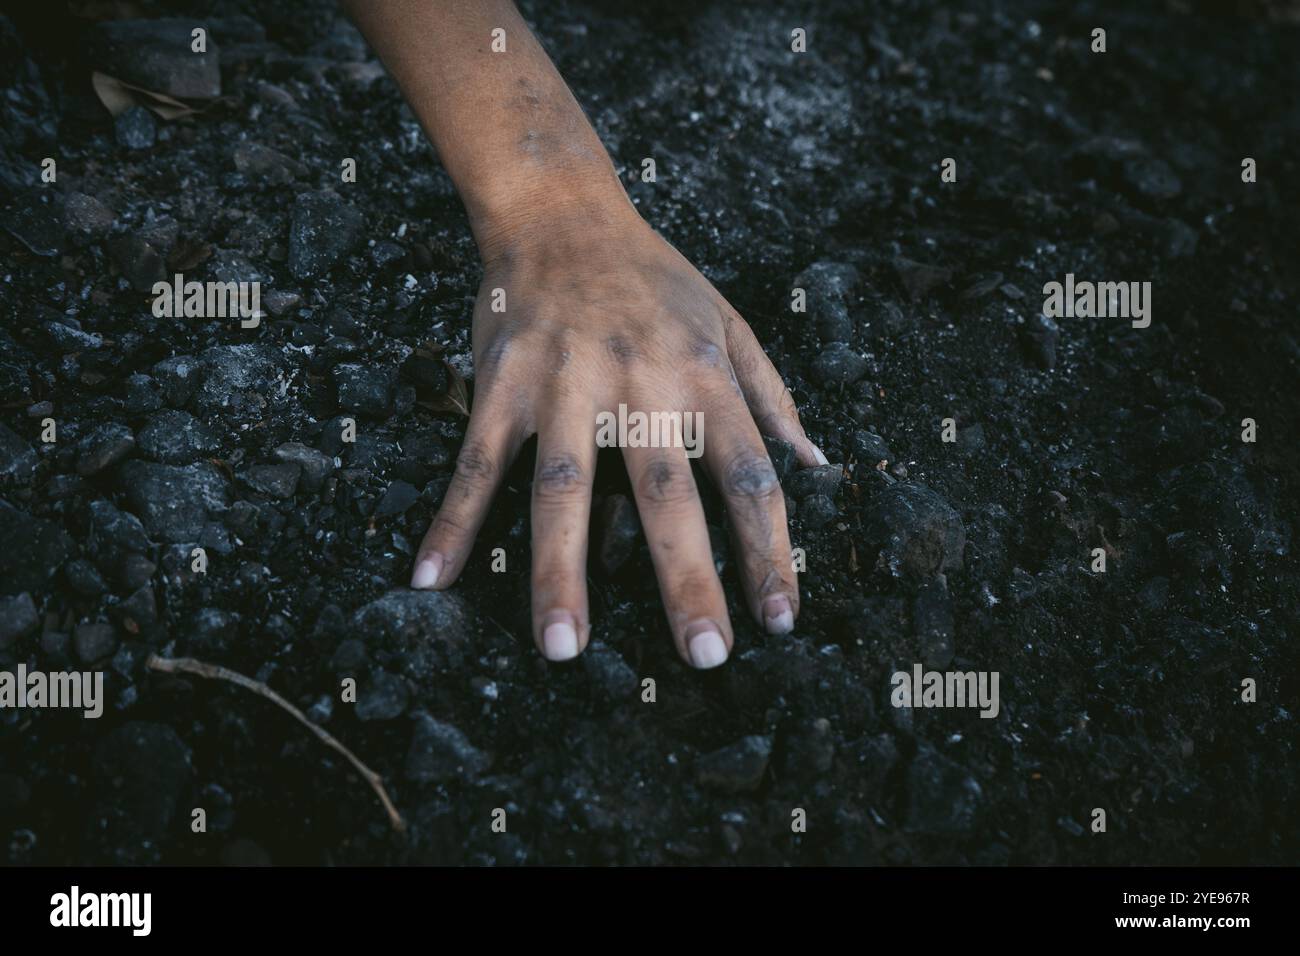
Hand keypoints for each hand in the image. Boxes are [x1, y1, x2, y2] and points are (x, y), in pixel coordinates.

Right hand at [410, 210, 824, 667]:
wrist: (560, 209)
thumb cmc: (654, 277)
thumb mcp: (730, 323)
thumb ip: (772, 397)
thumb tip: (817, 465)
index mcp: (702, 376)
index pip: (749, 476)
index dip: (770, 550)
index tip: (780, 620)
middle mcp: (639, 383)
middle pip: (665, 494)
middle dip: (686, 579)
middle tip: (703, 658)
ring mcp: (563, 383)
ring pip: (562, 488)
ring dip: (559, 571)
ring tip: (561, 648)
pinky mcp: (500, 382)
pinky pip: (476, 461)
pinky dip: (452, 520)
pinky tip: (432, 578)